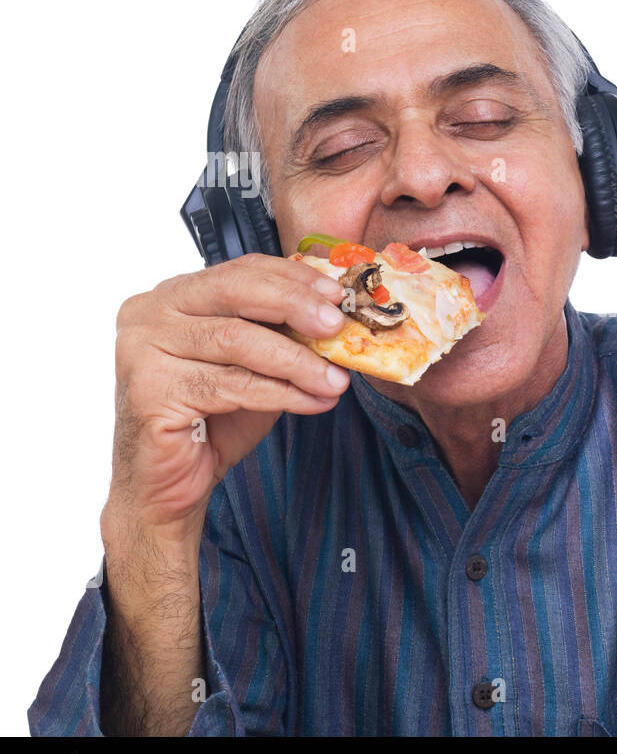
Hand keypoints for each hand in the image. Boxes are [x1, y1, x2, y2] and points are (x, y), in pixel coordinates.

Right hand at [106, 252, 349, 539]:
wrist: (171, 483)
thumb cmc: (213, 419)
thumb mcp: (255, 365)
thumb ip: (281, 334)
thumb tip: (338, 313)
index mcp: (174, 294)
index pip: (240, 270)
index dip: (293, 278)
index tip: (337, 294)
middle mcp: (149, 312)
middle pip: (234, 292)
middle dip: (295, 306)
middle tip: (337, 327)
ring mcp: (141, 350)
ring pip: (236, 341)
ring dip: (297, 361)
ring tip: (336, 380)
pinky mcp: (149, 391)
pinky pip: (230, 385)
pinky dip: (281, 394)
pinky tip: (313, 402)